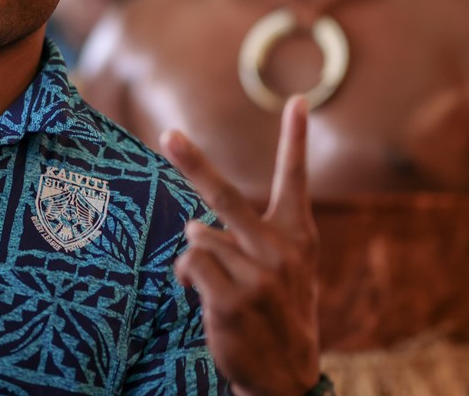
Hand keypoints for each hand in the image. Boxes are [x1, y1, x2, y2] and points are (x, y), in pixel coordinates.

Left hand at [161, 95, 319, 395]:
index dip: (296, 138)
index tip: (298, 100)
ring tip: (218, 285)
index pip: (295, 179)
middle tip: (169, 135)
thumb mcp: (285, 270)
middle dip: (193, 162)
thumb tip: (192, 226)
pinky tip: (203, 296)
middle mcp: (280, 249)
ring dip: (195, 258)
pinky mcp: (232, 298)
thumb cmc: (277, 312)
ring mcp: (257, 274)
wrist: (285, 375)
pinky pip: (189, 265)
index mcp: (298, 236)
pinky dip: (185, 277)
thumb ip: (252, 238)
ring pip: (199, 238)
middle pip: (225, 195)